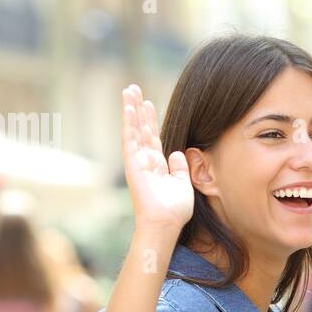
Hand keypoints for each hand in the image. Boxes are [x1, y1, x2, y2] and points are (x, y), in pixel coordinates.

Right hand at [121, 84, 192, 232]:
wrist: (166, 222)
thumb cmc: (175, 210)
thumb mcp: (183, 184)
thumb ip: (180, 167)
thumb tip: (177, 152)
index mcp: (157, 165)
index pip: (152, 137)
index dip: (150, 120)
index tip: (149, 103)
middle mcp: (145, 160)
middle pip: (141, 128)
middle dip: (138, 109)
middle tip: (134, 89)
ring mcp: (137, 161)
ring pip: (133, 129)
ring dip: (131, 109)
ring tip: (129, 90)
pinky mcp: (132, 163)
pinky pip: (130, 138)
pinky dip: (129, 121)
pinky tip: (129, 106)